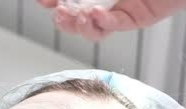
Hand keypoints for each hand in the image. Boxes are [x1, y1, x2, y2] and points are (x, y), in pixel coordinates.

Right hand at [36, 0, 185, 40]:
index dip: (52, 2)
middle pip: (76, 17)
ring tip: (77, 18)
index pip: (67, 0)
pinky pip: (117, 24)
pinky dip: (103, 22)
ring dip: (80, 26)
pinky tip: (95, 14)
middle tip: (59, 15)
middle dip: (64, 19)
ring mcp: (122, 7)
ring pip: (94, 28)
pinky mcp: (141, 16)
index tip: (44, 1)